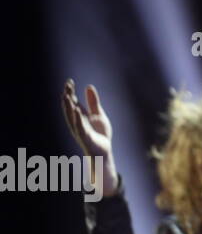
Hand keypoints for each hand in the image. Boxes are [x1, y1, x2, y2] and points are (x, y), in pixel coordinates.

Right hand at [60, 79, 118, 196]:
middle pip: (70, 108)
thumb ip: (93, 102)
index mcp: (80, 117)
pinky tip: (76, 110)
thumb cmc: (99, 133)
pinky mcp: (85, 137)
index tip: (69, 81)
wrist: (103, 152)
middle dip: (68, 97)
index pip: (73, 102)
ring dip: (68, 106)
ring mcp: (80, 130)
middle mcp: (77, 122)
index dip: (70, 93)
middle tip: (67, 85)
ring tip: (66, 95)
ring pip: (72, 116)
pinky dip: (77, 118)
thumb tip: (88, 86)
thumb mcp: (98, 114)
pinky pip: (80, 126)